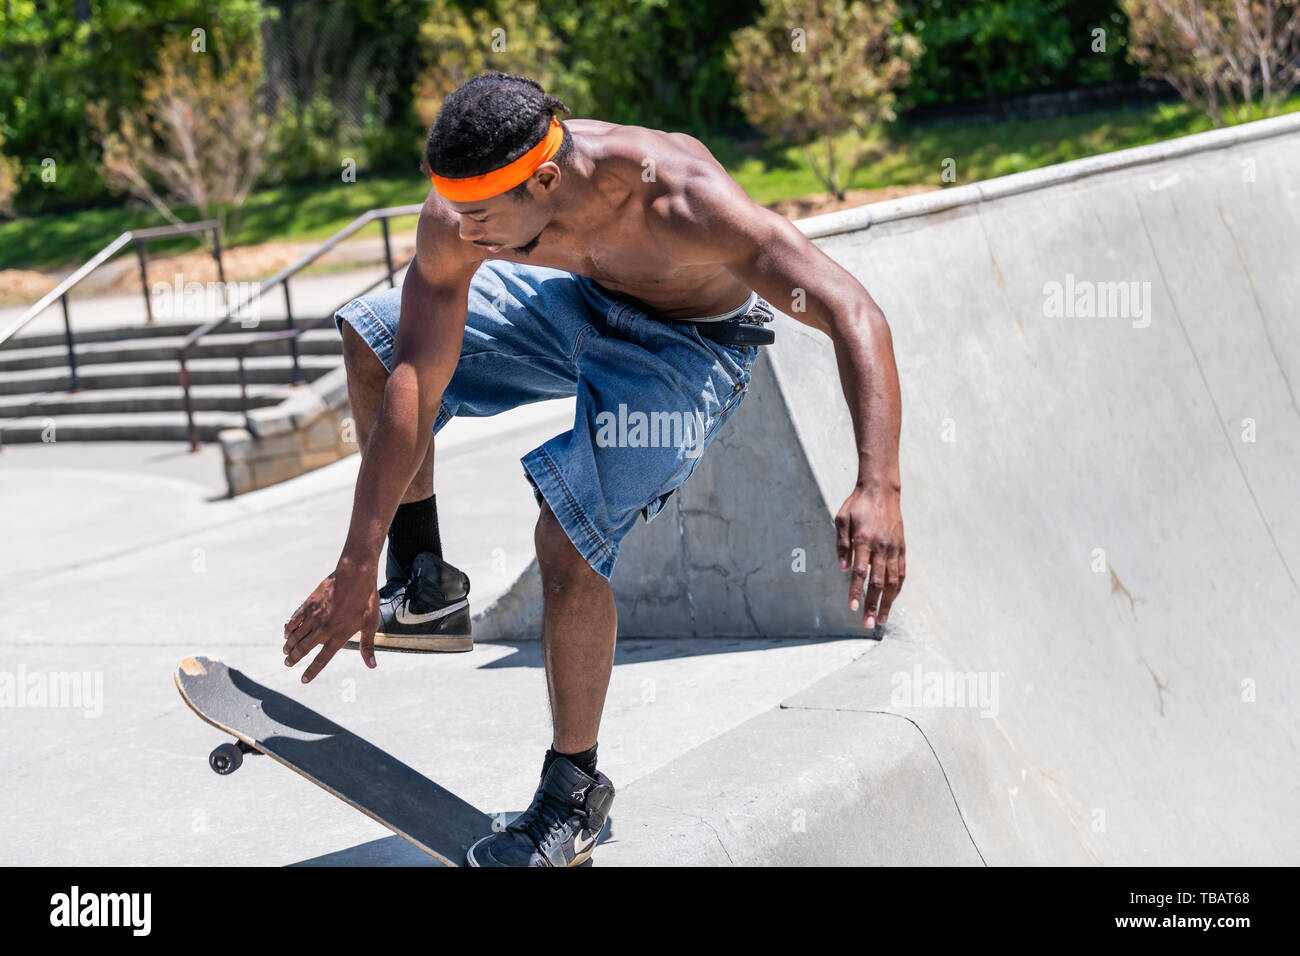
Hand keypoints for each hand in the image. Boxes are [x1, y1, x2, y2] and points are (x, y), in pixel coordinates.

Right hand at [282, 562, 380, 682]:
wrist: (354, 576)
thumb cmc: (366, 601)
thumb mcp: (370, 625)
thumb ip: (367, 646)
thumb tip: (371, 665)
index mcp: (338, 637)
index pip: (322, 660)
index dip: (311, 671)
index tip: (303, 680)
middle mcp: (323, 629)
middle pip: (303, 649)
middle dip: (294, 658)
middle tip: (287, 664)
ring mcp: (314, 616)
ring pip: (297, 635)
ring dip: (289, 645)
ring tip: (285, 652)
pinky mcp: (309, 604)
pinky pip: (295, 619)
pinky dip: (289, 628)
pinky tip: (286, 633)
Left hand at [835, 483, 904, 629]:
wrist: (881, 490)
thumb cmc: (857, 505)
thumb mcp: (841, 519)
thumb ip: (841, 544)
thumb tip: (842, 569)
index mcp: (864, 540)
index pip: (859, 572)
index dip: (856, 591)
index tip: (852, 607)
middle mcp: (881, 547)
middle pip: (878, 582)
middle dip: (873, 605)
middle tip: (868, 623)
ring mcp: (894, 548)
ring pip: (893, 581)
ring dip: (888, 602)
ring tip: (882, 620)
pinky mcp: (902, 548)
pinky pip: (901, 572)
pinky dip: (897, 589)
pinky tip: (893, 600)